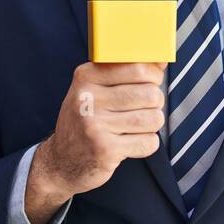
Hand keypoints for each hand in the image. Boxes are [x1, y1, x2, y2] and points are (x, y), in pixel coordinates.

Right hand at [25, 61, 165, 223]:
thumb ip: (124, 72)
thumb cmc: (86, 120)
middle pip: (150, 94)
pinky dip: (146, 144)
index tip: (150, 83)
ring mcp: (95, 125)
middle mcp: (88, 98)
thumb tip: (161, 61)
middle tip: (142, 109)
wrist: (61, 162)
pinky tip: (129, 144)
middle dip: (155, 103)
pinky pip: (149, 142)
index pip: (137, 68)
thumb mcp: (94, 89)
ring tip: (134, 127)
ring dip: (151, 125)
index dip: (154, 76)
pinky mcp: (105, 150)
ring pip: (153, 118)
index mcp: (86, 76)